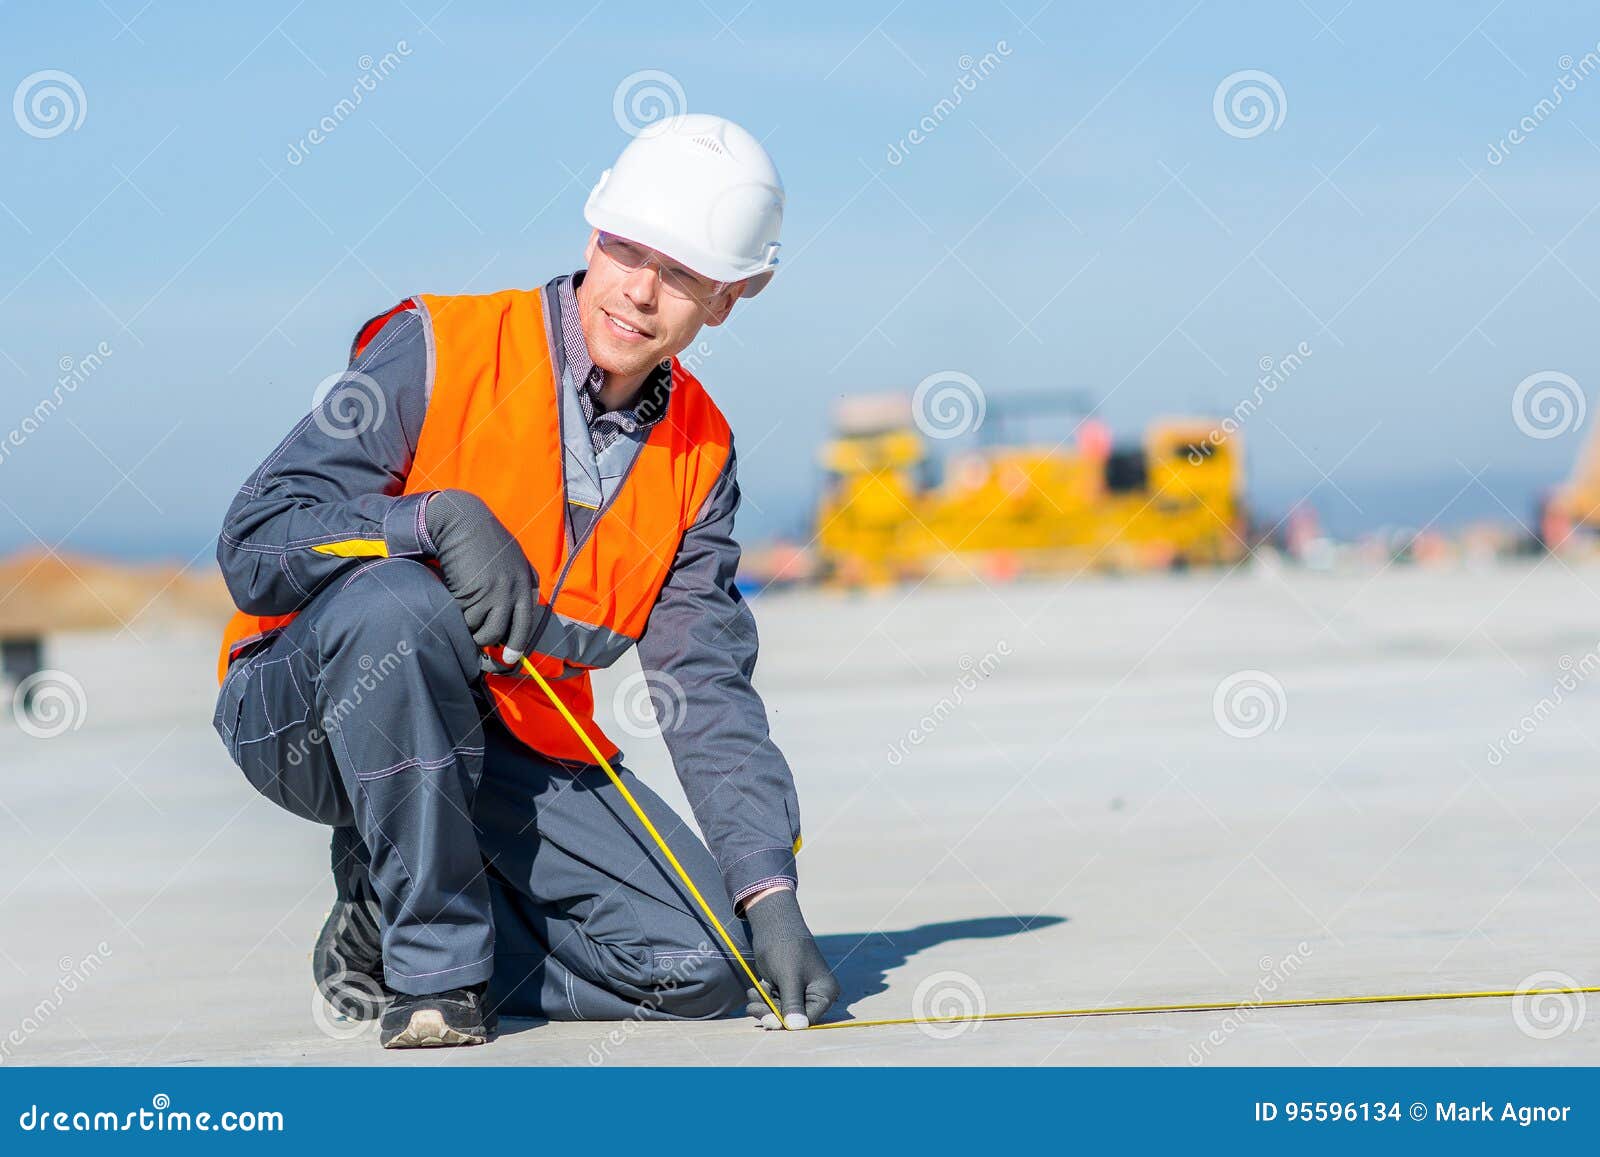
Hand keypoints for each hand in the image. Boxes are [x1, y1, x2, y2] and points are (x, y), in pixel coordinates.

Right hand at [423, 490, 538, 671]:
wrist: (463, 522)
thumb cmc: (485, 540)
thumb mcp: (511, 559)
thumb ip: (519, 582)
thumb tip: (522, 607)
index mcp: (525, 583)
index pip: (525, 622)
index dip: (517, 644)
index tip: (511, 659)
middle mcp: (513, 591)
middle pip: (502, 633)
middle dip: (488, 644)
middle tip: (479, 652)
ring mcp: (493, 594)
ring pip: (480, 630)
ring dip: (469, 629)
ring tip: (462, 617)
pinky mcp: (472, 593)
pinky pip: (463, 618)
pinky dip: (457, 616)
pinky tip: (453, 601)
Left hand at [743, 887, 838, 1029]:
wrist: (771, 925)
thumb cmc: (785, 947)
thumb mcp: (789, 977)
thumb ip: (792, 1004)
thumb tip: (796, 1028)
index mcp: (825, 992)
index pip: (809, 1020)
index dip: (788, 1023)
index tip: (768, 1022)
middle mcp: (815, 995)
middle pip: (793, 1018)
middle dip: (771, 1013)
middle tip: (753, 1009)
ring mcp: (799, 992)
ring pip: (780, 1011)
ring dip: (764, 1005)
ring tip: (753, 992)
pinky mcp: (785, 988)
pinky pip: (773, 1003)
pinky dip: (762, 998)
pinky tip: (755, 988)